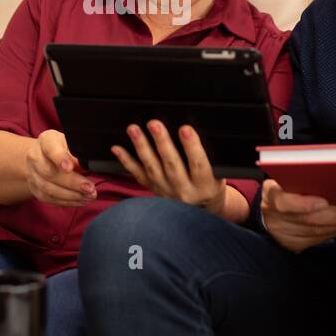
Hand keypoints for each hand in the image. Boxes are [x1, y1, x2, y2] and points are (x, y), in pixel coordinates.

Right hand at [25, 129, 96, 206]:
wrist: (43, 157)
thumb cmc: (62, 148)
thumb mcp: (71, 144)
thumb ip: (77, 153)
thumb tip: (87, 164)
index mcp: (46, 141)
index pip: (51, 149)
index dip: (60, 159)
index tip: (70, 167)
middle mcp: (35, 157)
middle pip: (50, 173)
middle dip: (72, 183)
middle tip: (89, 188)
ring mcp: (32, 174)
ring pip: (49, 189)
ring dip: (71, 195)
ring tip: (88, 196)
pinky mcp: (35, 189)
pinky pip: (50, 199)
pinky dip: (67, 201)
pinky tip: (80, 200)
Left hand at [111, 121, 229, 216]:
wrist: (200, 211)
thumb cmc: (210, 185)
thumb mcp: (218, 175)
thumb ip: (207, 159)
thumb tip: (192, 131)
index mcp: (205, 185)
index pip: (199, 164)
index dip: (192, 146)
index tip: (185, 128)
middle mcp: (184, 191)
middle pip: (171, 165)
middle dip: (162, 143)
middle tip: (154, 124)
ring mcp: (166, 191)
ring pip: (152, 168)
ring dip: (142, 147)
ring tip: (134, 129)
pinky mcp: (153, 190)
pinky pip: (138, 175)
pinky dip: (126, 161)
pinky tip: (117, 148)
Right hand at [259, 179, 335, 252]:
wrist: (263, 213)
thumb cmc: (278, 192)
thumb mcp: (281, 180)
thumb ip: (299, 180)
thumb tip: (328, 177)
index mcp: (271, 196)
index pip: (285, 203)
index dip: (304, 204)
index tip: (324, 202)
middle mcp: (276, 219)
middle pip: (308, 220)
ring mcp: (285, 235)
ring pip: (316, 233)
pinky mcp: (294, 245)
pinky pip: (317, 241)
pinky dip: (334, 233)